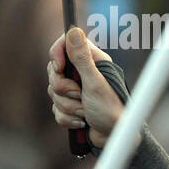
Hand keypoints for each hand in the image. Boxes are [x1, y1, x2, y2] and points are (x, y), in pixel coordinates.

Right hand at [47, 26, 122, 147]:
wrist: (115, 138)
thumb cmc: (112, 110)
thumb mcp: (95, 83)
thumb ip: (82, 59)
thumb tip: (74, 30)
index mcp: (93, 61)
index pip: (64, 44)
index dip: (57, 55)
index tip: (59, 67)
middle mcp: (84, 73)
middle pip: (54, 71)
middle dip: (64, 88)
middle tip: (80, 95)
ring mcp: (76, 90)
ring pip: (53, 92)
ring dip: (68, 106)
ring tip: (86, 111)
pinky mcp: (72, 106)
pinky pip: (55, 109)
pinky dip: (67, 118)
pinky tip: (82, 121)